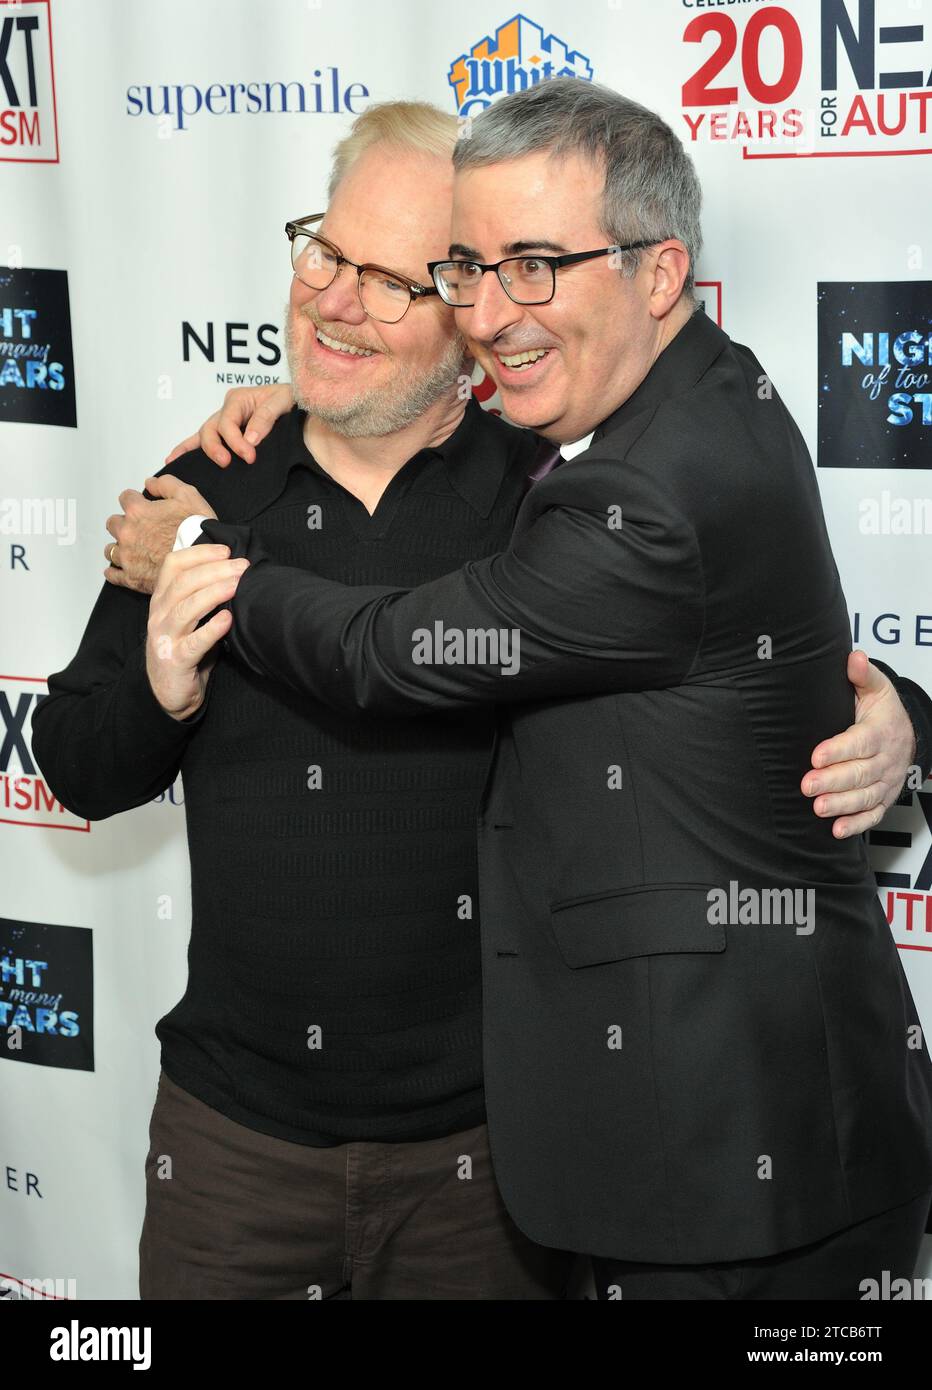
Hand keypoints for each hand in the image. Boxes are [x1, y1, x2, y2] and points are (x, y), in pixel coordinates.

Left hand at [104, 475, 216, 595]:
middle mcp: (128, 533)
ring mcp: (127, 557)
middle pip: (113, 523)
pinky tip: (122, 569)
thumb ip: (166, 484)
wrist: (203, 565)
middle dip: (124, 524)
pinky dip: (115, 572)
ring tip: (133, 550)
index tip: (142, 506)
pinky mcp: (131, 577)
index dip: (135, 500)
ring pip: (110, 549)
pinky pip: (112, 575)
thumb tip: (150, 483)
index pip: (125, 497)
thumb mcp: (188, 496)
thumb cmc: (198, 533)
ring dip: (119, 548)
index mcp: (138, 512)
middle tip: (138, 529)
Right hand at [145, 545, 249, 719]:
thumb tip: (234, 570)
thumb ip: (201, 594)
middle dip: (214, 570)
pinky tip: (228, 619)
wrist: (168, 693)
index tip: (226, 550)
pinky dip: (212, 629)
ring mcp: (166, 637)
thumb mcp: (188, 618)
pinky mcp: (176, 661)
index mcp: (162, 599)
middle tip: (242, 566)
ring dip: (214, 593)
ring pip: (186, 608)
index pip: (173, 565)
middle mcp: (159, 615)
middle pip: (183, 582)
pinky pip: (194, 643)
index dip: (199, 553)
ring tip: (238, 584)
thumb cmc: (185, 650)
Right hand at [164, 382, 294, 466]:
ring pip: (204, 435)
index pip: (228, 422)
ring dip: (196, 450)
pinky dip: (188, 448)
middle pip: (211, 429)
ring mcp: (225, 420)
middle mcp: (228, 408)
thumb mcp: (282, 401)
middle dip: (216, 448)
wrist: (300, 406)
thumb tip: (250, 439)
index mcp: (239, 399)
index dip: (235, 440)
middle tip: (227, 463)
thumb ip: (265, 418)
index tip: (249, 455)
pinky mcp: (226, 432)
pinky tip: (174, 459)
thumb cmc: (291, 400)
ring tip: (183, 465)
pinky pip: (203, 439)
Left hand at [801, 650, 916, 837]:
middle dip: (833, 781)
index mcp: (880, 732)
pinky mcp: (883, 798)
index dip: (838, 750)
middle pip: (860, 773)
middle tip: (807, 786)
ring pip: (865, 796)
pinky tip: (837, 830)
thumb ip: (863, 675)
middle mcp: (885, 760)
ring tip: (818, 808)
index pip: (859, 743)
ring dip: (842, 805)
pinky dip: (856, 824)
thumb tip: (853, 657)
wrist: (909, 733)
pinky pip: (873, 814)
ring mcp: (885, 781)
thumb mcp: (877, 688)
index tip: (816, 755)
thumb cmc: (884, 711)